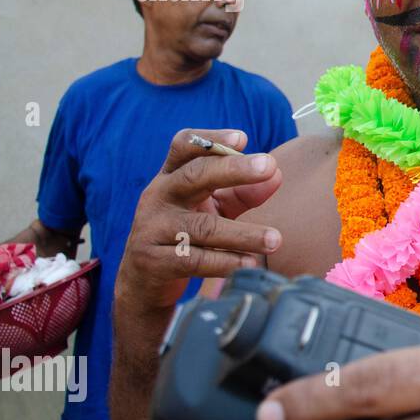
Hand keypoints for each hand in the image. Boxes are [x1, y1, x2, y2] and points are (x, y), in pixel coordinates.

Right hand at [118, 128, 283, 314]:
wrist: (143, 281)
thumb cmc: (185, 234)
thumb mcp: (212, 209)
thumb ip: (242, 193)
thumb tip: (276, 174)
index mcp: (172, 176)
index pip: (185, 147)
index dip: (211, 139)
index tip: (242, 137)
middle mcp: (158, 196)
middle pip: (194, 175)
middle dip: (233, 169)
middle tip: (270, 167)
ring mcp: (152, 229)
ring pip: (202, 226)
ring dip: (243, 233)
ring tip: (275, 239)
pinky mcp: (153, 262)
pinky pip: (195, 260)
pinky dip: (226, 262)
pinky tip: (250, 264)